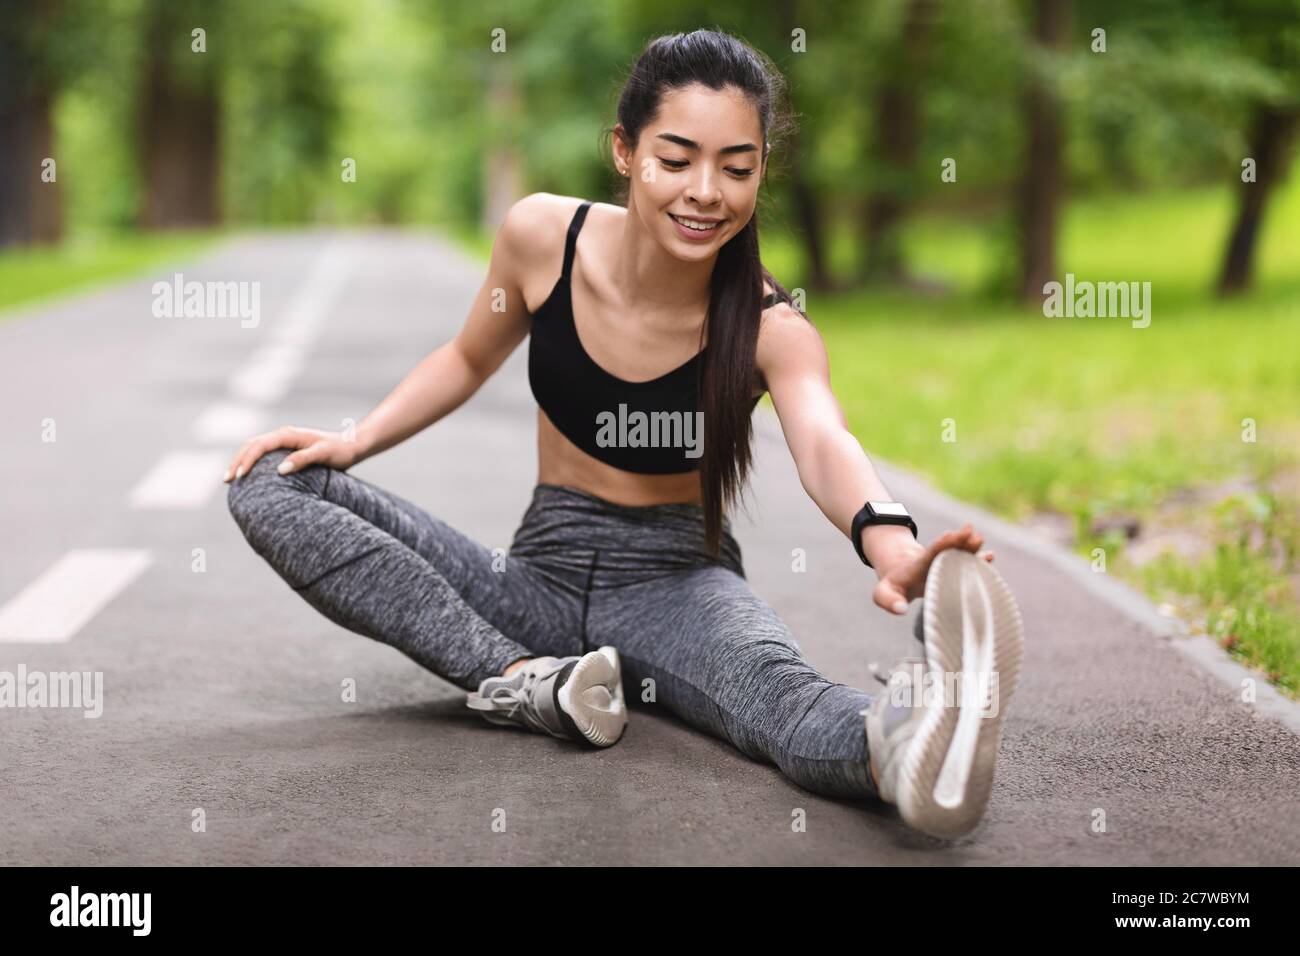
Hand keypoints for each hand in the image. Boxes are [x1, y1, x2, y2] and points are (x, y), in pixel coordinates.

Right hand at [223, 426, 359, 481]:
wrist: (352, 446)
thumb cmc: (340, 451)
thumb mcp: (324, 455)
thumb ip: (303, 460)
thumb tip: (280, 470)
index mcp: (288, 435)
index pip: (260, 445)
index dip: (247, 460)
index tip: (239, 476)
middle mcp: (283, 435)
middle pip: (251, 445)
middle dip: (237, 461)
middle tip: (226, 480)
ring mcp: (283, 442)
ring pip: (254, 448)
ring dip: (240, 462)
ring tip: (229, 480)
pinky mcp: (286, 449)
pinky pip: (262, 454)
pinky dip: (250, 463)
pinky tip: (246, 476)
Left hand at [872, 522, 995, 615]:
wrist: (900, 575)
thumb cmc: (893, 588)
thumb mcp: (883, 594)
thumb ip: (888, 601)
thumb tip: (900, 609)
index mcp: (918, 565)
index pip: (931, 552)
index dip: (941, 544)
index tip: (950, 536)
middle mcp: (934, 560)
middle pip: (948, 548)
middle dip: (958, 540)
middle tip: (970, 531)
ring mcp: (945, 562)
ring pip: (960, 552)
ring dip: (971, 546)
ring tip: (980, 538)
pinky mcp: (952, 568)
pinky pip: (967, 561)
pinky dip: (978, 559)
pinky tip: (991, 556)